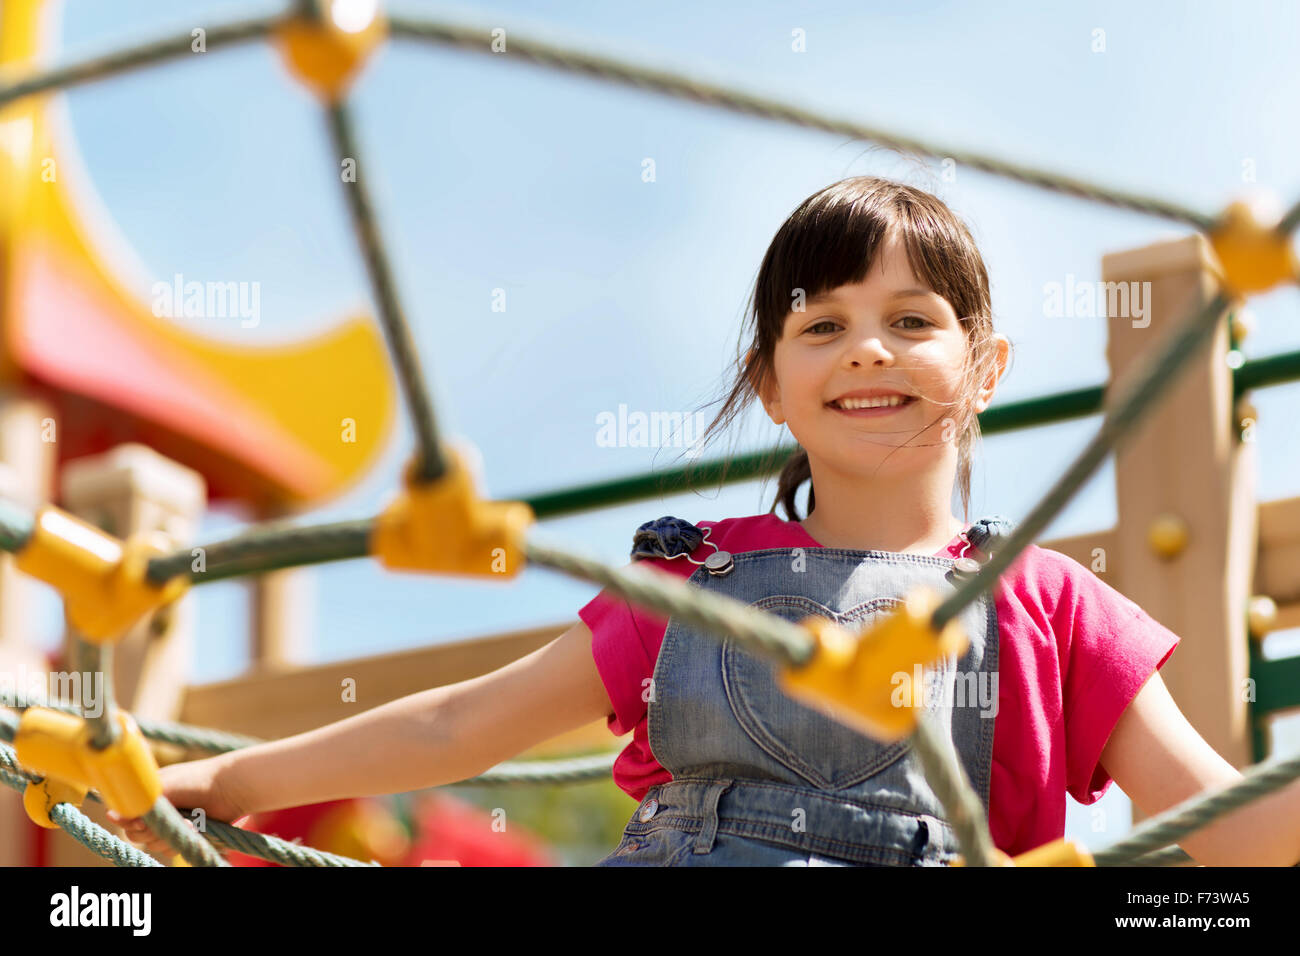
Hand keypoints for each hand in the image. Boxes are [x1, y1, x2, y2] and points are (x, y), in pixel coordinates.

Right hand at [106, 755, 249, 860]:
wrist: (231, 788)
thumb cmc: (198, 780)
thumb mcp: (165, 788)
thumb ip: (140, 802)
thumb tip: (111, 814)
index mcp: (148, 795)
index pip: (124, 815)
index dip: (129, 822)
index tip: (141, 822)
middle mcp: (156, 810)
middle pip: (136, 835)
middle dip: (151, 831)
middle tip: (171, 820)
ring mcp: (171, 823)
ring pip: (153, 844)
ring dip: (169, 836)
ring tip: (190, 822)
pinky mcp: (184, 835)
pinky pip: (171, 848)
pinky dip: (181, 841)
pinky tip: (195, 829)